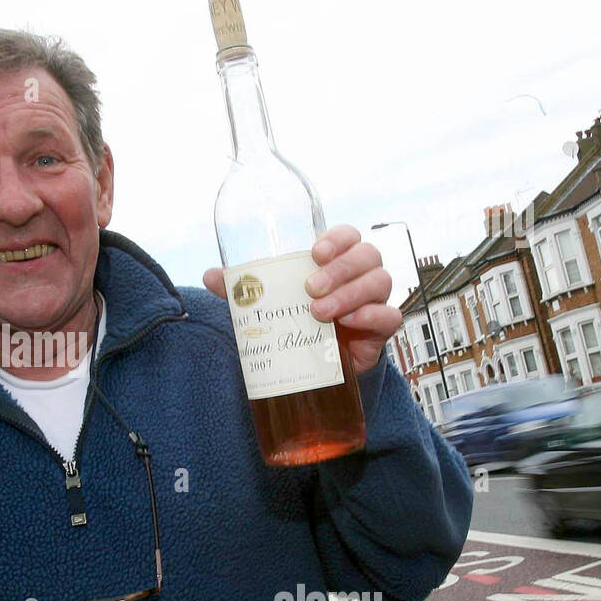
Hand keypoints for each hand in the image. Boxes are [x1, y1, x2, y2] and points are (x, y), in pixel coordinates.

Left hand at [202, 224, 400, 374]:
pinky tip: (347, 323)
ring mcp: (374, 301)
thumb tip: (211, 276)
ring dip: (350, 293)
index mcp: (337, 261)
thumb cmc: (296, 321)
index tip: (315, 252)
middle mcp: (361, 275)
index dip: (338, 238)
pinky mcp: (380, 330)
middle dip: (340, 269)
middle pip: (367, 256)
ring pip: (379, 282)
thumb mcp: (270, 304)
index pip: (350, 236)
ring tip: (319, 311)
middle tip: (310, 288)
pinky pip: (389, 317)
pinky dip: (371, 316)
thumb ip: (244, 291)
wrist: (316, 364)